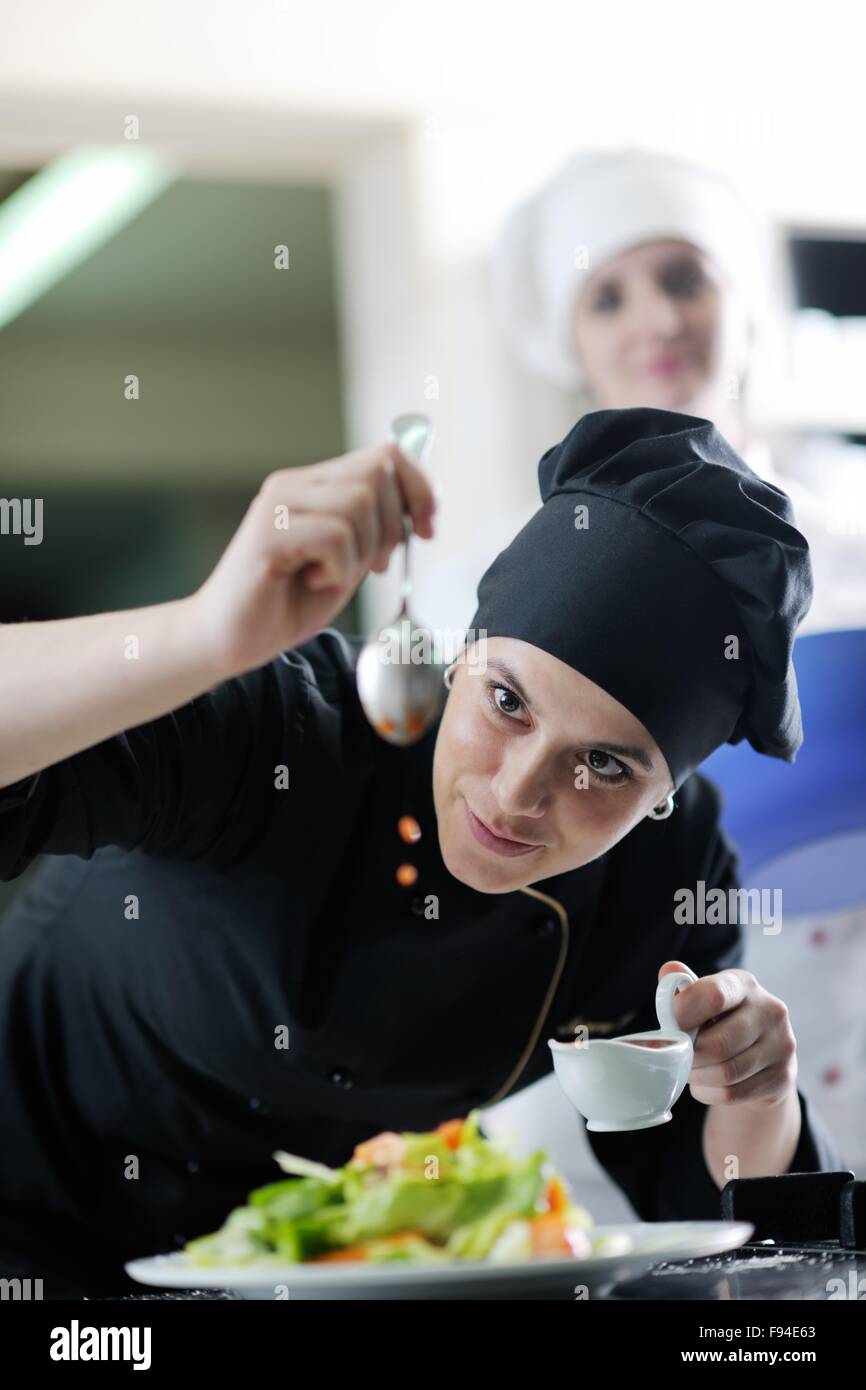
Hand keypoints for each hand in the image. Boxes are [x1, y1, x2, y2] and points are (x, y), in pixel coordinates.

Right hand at [189, 441, 435, 678]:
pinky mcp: (268, 532)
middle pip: (377, 474)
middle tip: (372, 567)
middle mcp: (294, 485)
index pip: (385, 455)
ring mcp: (278, 504)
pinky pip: (335, 536)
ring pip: (359, 504)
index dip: (419, 487)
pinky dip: (338, 570)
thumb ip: (375, 531)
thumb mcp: (348, 562)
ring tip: (330, 576)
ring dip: (362, 552)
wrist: (229, 639)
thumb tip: (420, 508)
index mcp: (314, 485)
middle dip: (392, 528)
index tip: (429, 529)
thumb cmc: (288, 604)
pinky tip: (311, 582)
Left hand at [658, 961, 797, 1111]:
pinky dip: (709, 1092)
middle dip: (690, 1055)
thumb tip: (668, 972)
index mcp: (744, 984)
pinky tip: (705, 1084)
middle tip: (677, 1056)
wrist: (762, 1056)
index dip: (684, 1014)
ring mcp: (781, 1045)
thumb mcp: (705, 998)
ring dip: (697, 1076)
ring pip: (726, 1073)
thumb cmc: (722, 1021)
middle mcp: (770, 1011)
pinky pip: (734, 1093)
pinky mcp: (782, 1077)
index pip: (714, 995)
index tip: (670, 1026)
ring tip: (690, 1070)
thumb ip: (684, 987)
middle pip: (718, 1044)